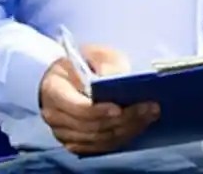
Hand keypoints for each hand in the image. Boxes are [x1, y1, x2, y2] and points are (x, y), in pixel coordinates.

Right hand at [38, 45, 158, 155]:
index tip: (119, 108)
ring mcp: (64, 133)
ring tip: (149, 116)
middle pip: (91, 126)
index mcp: (53, 89)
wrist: (70, 76)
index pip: (75, 106)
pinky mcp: (76, 142)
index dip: (98, 110)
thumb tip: (114, 79)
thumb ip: (105, 64)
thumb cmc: (84, 63)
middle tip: (149, 109)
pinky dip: (120, 139)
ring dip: (126, 130)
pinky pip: (99, 147)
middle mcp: (55, 115)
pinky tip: (138, 127)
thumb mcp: (95, 54)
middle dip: (122, 119)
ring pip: (98, 139)